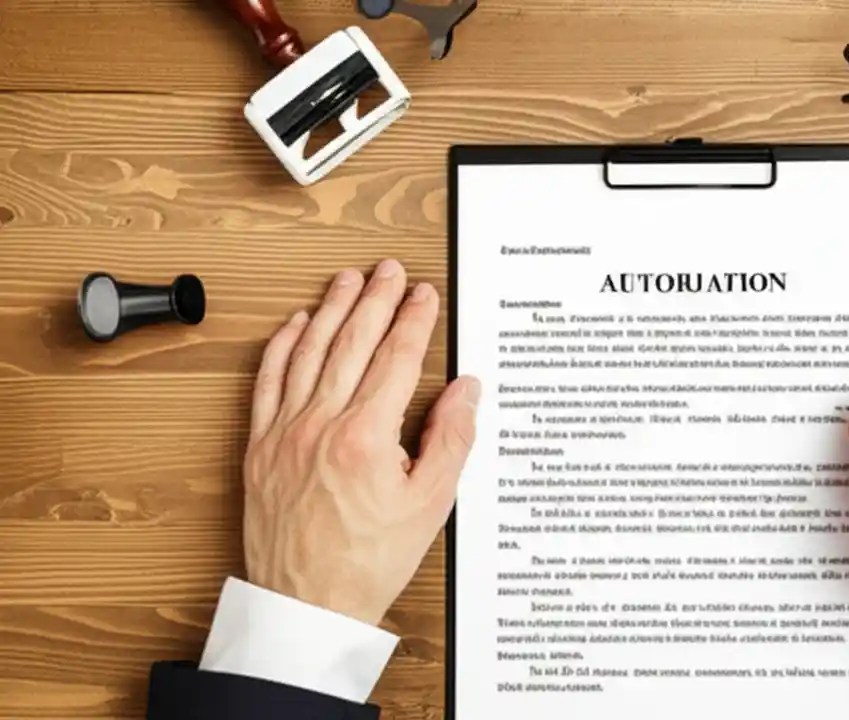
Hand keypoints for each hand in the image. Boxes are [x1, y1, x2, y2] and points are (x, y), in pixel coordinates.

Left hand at [243, 259, 479, 625]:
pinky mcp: (260, 447)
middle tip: (389, 271)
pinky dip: (282, 347)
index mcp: (367, 438)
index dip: (414, 320)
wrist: (307, 605)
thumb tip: (465, 391)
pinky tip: (295, 325)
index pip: (396, 358)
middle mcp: (321, 426)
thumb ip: (451, 439)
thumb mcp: (431, 505)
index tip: (424, 296)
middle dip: (375, 299)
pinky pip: (268, 382)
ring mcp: (285, 433)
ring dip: (330, 309)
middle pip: (352, 343)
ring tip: (347, 281)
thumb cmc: (368, 563)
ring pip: (308, 352)